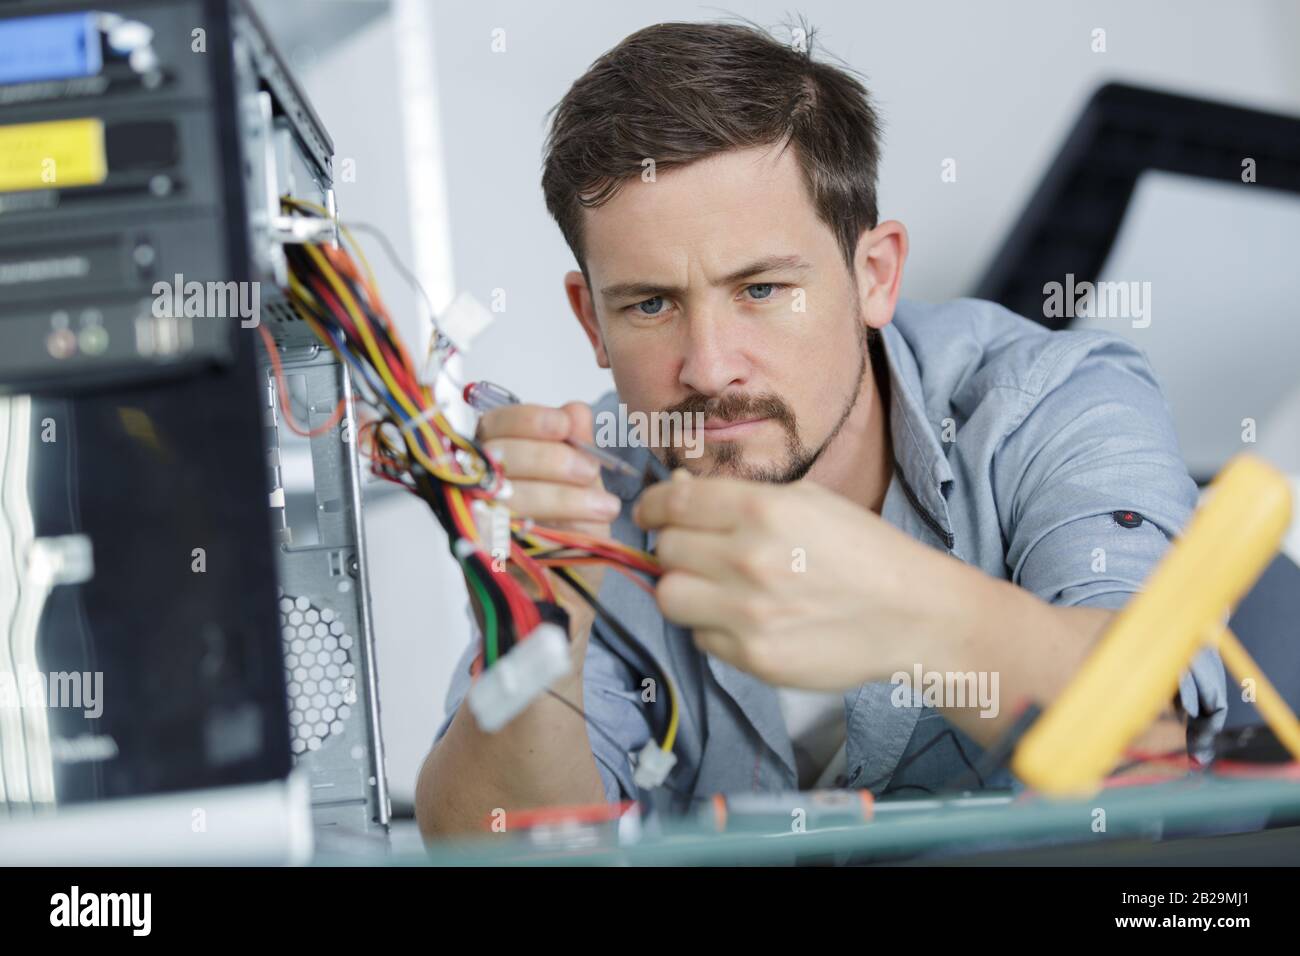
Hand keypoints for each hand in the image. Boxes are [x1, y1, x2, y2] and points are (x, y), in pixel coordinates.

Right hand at [477, 402, 622, 595]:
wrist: (564, 612)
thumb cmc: (566, 551)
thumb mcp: (583, 493)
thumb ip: (577, 451)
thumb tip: (576, 410)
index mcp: (493, 464)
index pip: (494, 425)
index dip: (528, 419)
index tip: (567, 425)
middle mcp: (472, 489)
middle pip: (494, 454)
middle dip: (549, 458)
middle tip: (590, 471)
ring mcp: (469, 523)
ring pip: (500, 493)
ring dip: (558, 495)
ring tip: (604, 507)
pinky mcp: (475, 559)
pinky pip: (499, 534)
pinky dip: (545, 529)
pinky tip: (581, 531)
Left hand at [633, 471, 954, 689]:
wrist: (911, 613)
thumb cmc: (861, 550)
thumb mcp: (806, 500)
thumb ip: (738, 498)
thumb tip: (678, 494)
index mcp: (759, 510)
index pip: (672, 504)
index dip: (651, 507)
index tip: (648, 513)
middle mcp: (747, 560)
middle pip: (664, 551)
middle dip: (673, 548)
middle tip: (695, 552)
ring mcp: (748, 615)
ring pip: (669, 598)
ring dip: (683, 590)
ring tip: (712, 588)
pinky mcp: (754, 658)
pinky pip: (701, 639)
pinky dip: (713, 628)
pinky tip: (746, 619)